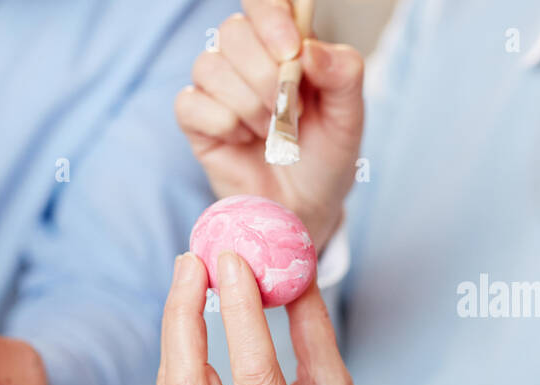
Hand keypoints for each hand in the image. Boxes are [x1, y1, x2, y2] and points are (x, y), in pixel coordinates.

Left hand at [157, 251, 377, 384]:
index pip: (251, 369)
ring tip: (191, 276)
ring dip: (176, 326)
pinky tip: (189, 319)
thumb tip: (294, 267)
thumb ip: (312, 331)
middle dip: (181, 312)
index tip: (231, 259)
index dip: (238, 310)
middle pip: (185, 378)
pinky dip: (179, 354)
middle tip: (192, 261)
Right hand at [175, 0, 364, 249]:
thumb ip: (343, 73)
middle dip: (264, 75)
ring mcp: (217, 89)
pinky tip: (241, 140)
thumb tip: (308, 49)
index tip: (291, 53)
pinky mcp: (196, 121)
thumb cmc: (325, 158)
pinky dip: (221, 124)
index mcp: (285, 44)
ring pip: (209, 67)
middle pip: (233, 31)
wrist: (304, 209)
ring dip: (247, 105)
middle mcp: (246, 59)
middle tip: (288, 112)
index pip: (264, 2)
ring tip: (268, 132)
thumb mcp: (350, 115)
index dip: (271, 18)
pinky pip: (190, 104)